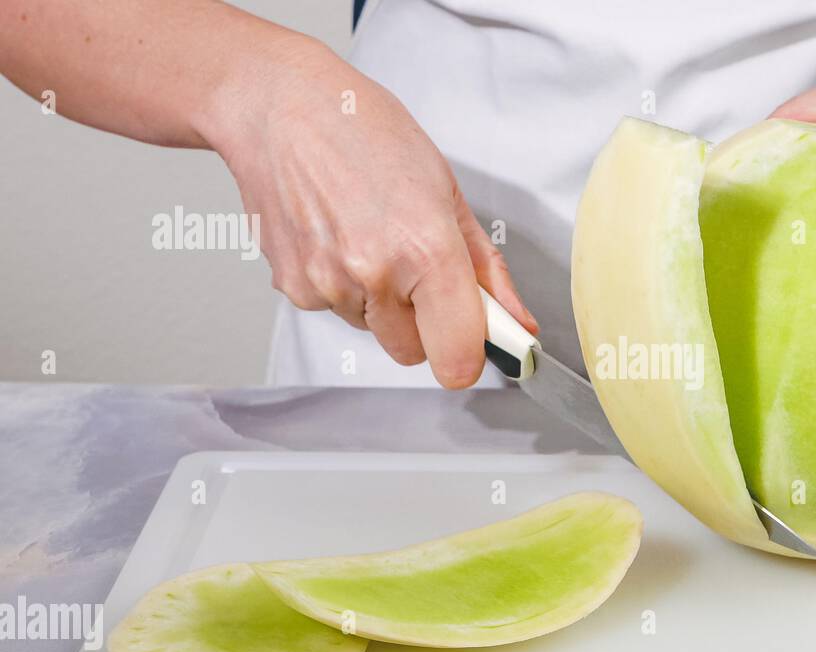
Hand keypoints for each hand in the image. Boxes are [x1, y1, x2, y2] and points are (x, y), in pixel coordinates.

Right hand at [209, 40, 536, 387]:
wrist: (279, 106)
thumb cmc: (364, 133)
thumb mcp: (447, 192)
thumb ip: (487, 270)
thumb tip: (517, 322)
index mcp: (425, 250)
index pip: (457, 360)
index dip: (469, 356)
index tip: (473, 339)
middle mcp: (374, 275)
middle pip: (414, 354)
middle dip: (424, 325)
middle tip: (417, 268)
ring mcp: (328, 285)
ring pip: (374, 332)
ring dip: (380, 303)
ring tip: (371, 237)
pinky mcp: (293, 288)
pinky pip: (336, 312)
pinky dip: (343, 289)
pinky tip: (338, 238)